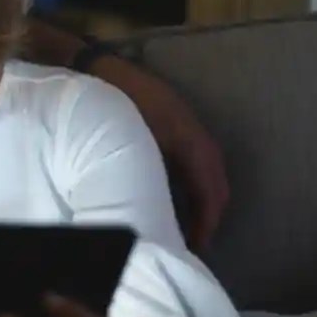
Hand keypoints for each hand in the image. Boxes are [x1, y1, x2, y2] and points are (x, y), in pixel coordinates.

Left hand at [91, 55, 229, 248]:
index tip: (196, 247)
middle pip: (216, 185)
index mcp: (190, 142)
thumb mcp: (131, 147)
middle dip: (209, 216)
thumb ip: (150, 180)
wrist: (100, 69)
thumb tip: (155, 215)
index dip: (206, 222)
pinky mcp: (177, 127)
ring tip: (188, 227)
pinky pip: (195, 162)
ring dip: (202, 201)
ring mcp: (189, 129)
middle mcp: (196, 136)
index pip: (211, 191)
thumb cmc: (113, 108)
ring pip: (208, 174)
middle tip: (194, 244)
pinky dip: (193, 185)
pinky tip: (176, 198)